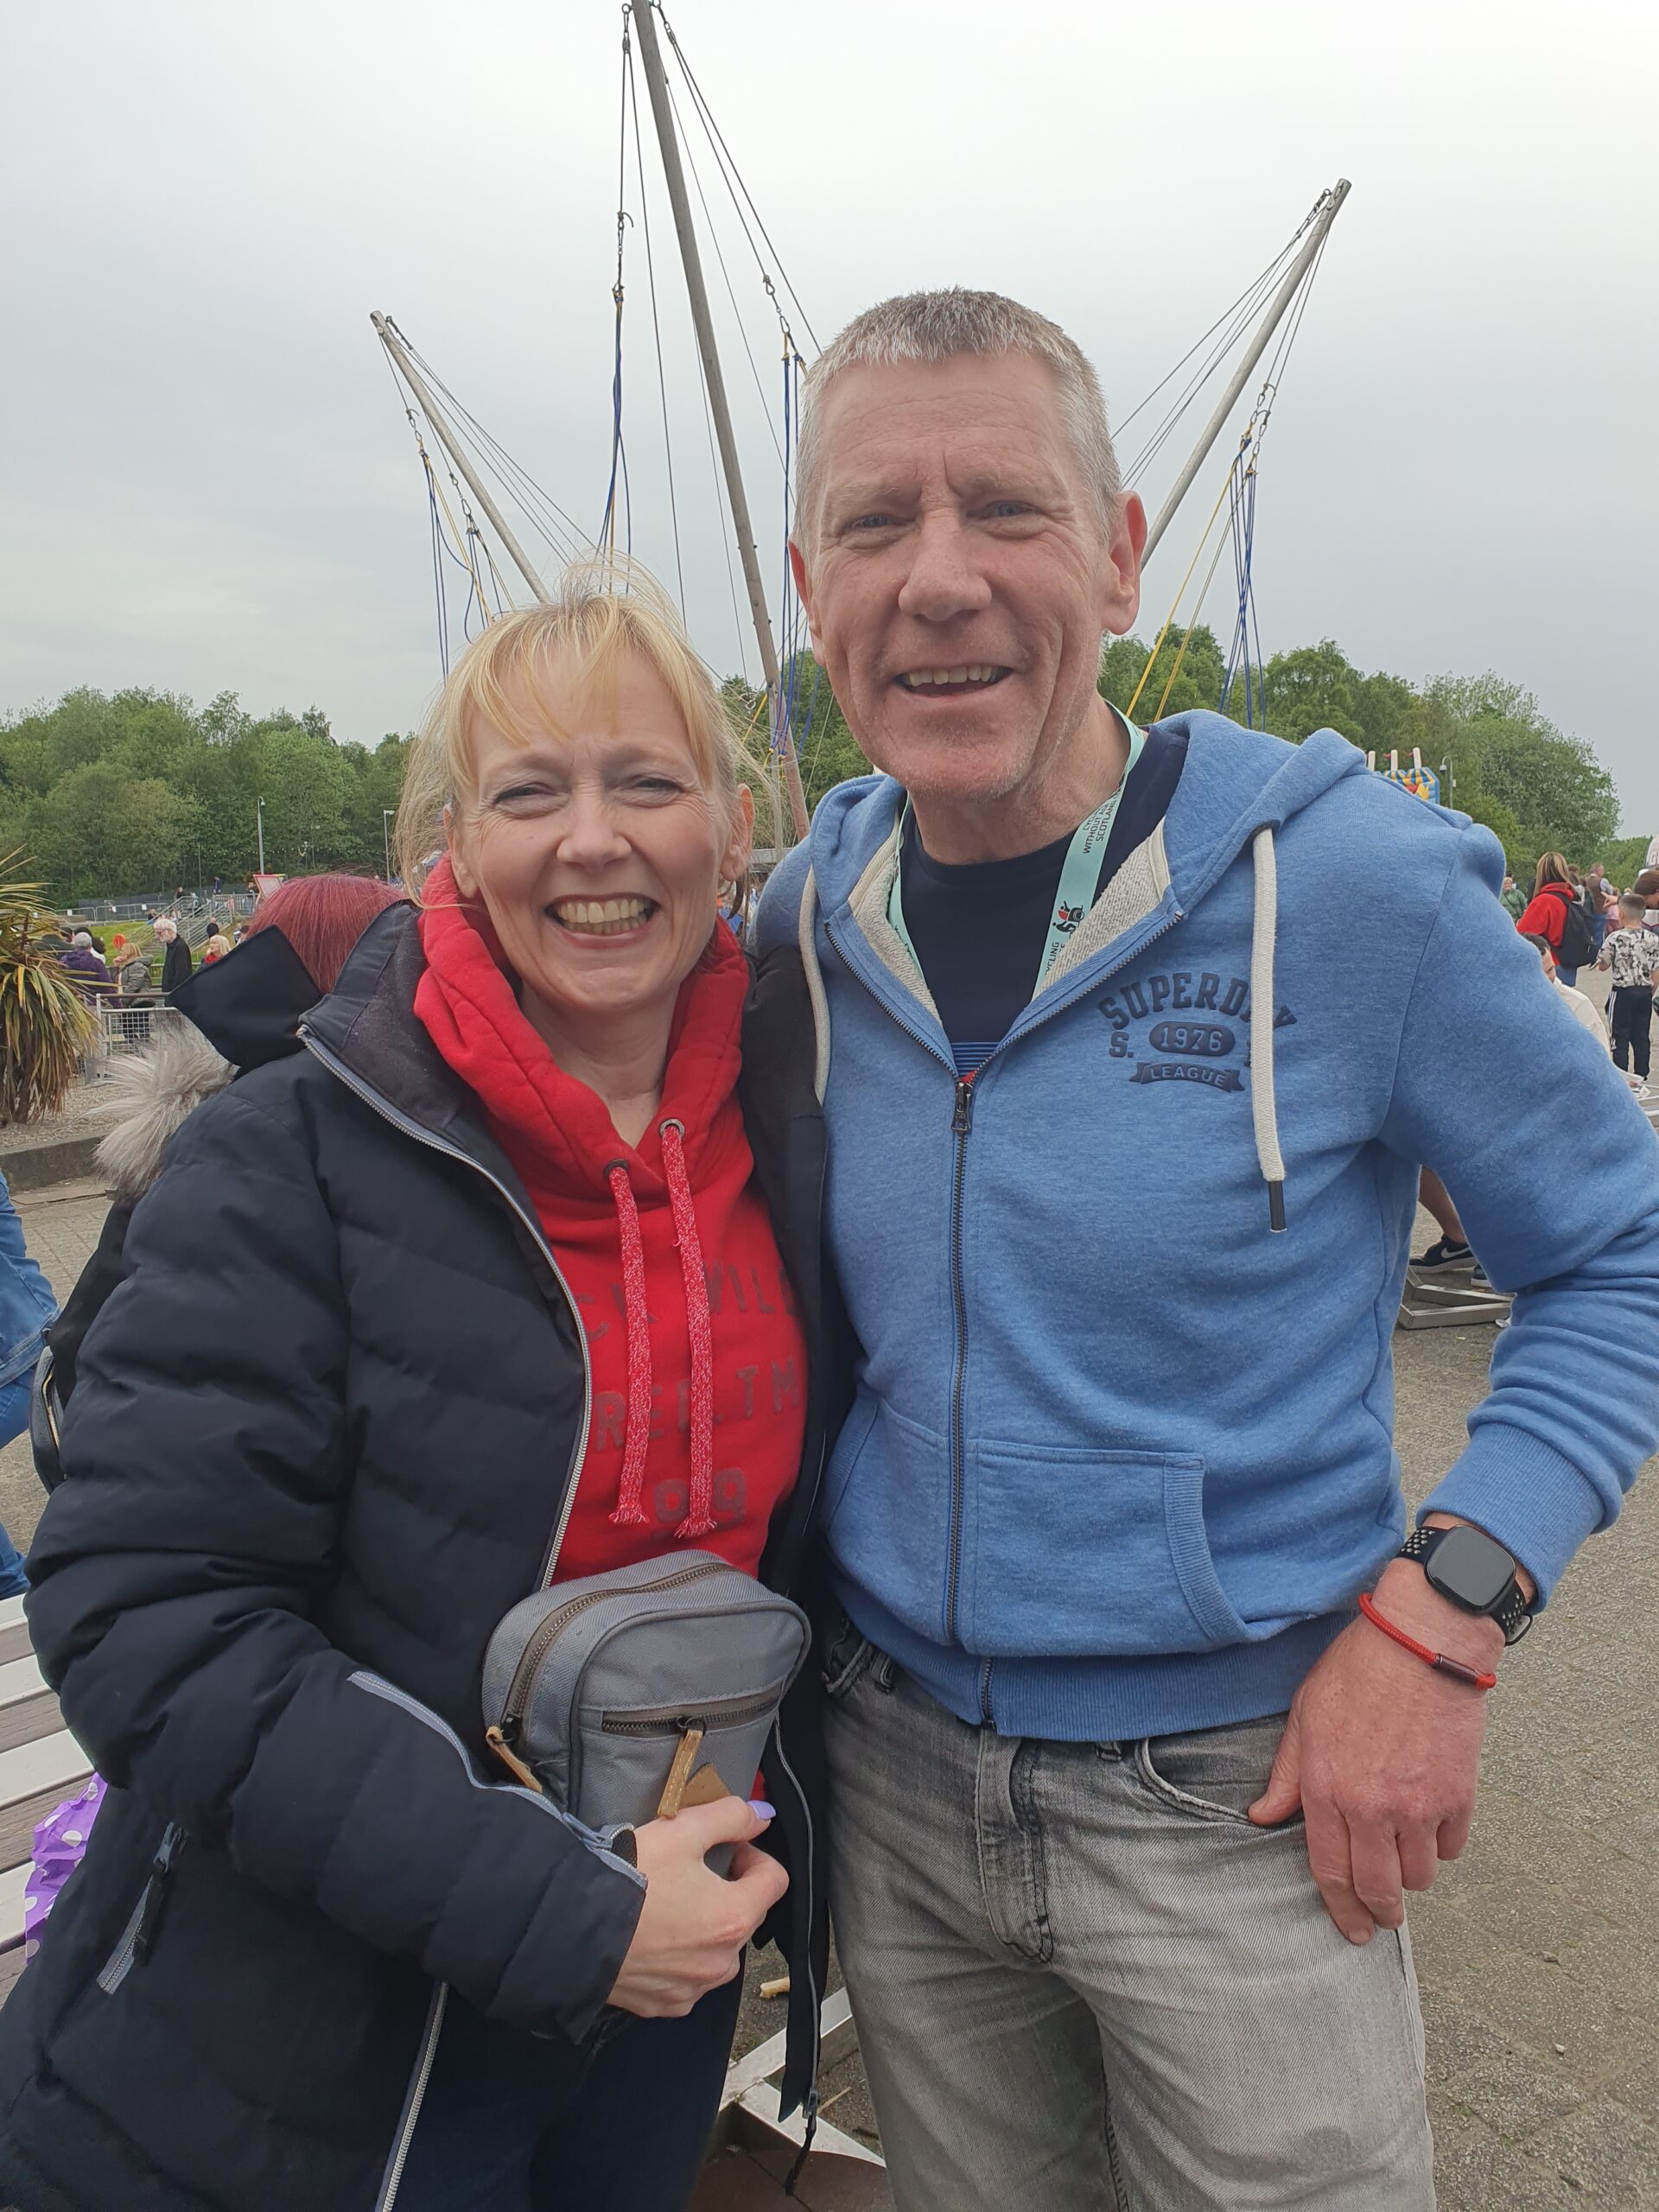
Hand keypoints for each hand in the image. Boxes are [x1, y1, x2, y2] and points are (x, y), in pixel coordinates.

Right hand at [607, 1796, 788, 2018]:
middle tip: (689, 1868)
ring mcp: (694, 1989)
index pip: (774, 1879)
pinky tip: (651, 1935)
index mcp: (734, 1917)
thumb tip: (762, 1816)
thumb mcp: (680, 1830)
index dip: (753, 1854)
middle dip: (727, 1888)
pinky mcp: (666, 2006)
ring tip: (666, 1903)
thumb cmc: (628, 1880)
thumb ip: (729, 1817)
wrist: (571, 1932)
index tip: (726, 1846)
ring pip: (717, 1948)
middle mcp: (722, 1962)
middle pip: (745, 1913)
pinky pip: (688, 1976)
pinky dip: (678, 1956)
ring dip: (704, 1925)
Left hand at [1248, 1561, 1501, 1943]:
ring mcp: (1419, 1805)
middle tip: (1383, 1919)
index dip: (1340, 1909)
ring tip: (1403, 1860)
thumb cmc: (1357, 1671)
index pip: (1330, 1871)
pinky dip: (1442, 1846)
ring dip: (1411, 1875)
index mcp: (1327, 1789)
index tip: (1351, 1929)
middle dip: (1380, 1913)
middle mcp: (1372, 1807)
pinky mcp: (1459, 1796)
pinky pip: (1452, 1847)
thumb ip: (1287, 1776)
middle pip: (1379, 1888)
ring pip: (1420, 1875)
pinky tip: (1432, 1828)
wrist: (1422, 1642)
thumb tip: (1262, 1816)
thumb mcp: (1304, 1716)